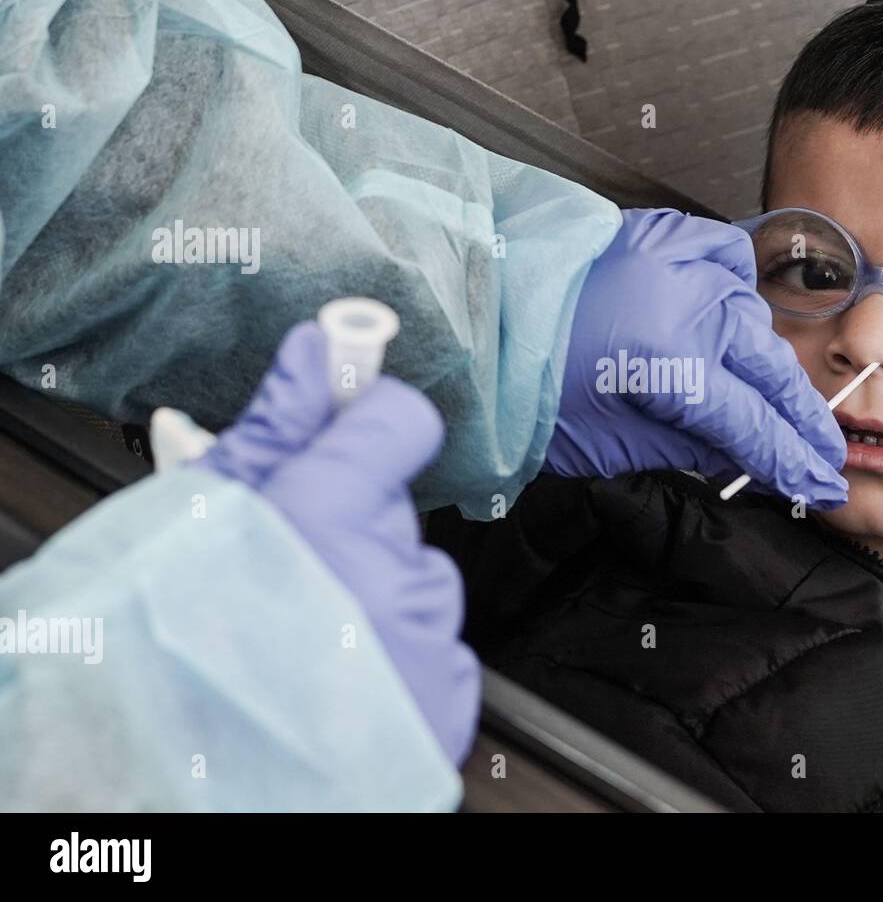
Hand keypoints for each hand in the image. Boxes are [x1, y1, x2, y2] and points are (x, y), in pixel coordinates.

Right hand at [198, 322, 479, 765]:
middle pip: (396, 517)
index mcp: (329, 512)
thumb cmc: (179, 641)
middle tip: (285, 580)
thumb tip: (314, 353)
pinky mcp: (446, 694)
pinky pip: (437, 651)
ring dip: (373, 606)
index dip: (372, 425)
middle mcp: (391, 569)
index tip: (351, 430)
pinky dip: (397, 664)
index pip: (400, 420)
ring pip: (415, 587)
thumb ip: (271, 432)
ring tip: (302, 646)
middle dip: (351, 537)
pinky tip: (338, 687)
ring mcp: (424, 637)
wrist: (194, 786)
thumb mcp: (200, 522)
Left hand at [545, 207, 848, 505]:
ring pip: (753, 317)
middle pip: (770, 372)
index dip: (792, 462)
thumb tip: (745, 456)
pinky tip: (730, 312)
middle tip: (822, 452)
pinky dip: (734, 284)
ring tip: (772, 397)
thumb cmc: (524, 385)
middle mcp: (685, 305)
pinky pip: (724, 255)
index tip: (819, 483)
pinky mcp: (659, 236)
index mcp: (668, 364)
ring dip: (766, 361)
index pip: (754, 425)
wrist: (479, 320)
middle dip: (801, 421)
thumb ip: (691, 449)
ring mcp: (676, 263)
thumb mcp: (609, 443)